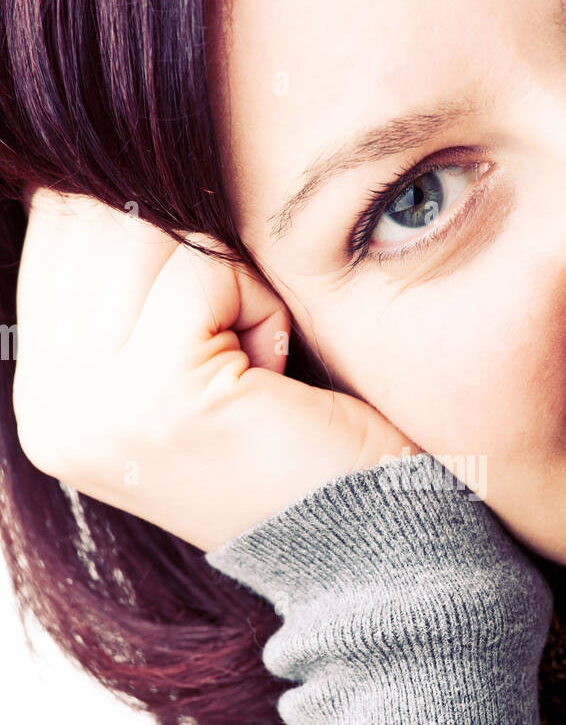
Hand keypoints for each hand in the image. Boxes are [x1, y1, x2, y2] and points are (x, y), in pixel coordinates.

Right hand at [12, 190, 420, 550]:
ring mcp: (94, 408)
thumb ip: (122, 286)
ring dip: (227, 283)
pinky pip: (203, 272)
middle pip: (98, 225)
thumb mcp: (178, 362)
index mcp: (44, 398)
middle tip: (234, 351)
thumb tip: (84, 178)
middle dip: (190, 260)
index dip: (155, 242)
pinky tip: (272, 377)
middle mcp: (50, 409)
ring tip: (252, 368)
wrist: (360, 546)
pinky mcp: (159, 395)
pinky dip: (260, 308)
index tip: (205, 327)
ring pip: (150, 240)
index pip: (61, 230)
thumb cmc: (290, 442)